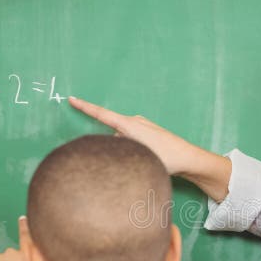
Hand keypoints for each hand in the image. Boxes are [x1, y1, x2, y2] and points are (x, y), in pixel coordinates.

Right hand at [69, 97, 198, 175]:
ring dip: (126, 150)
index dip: (85, 107)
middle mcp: (135, 122)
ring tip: (142, 162)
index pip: (102, 114)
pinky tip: (147, 158)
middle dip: (113, 147)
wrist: (189, 158)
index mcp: (130, 125)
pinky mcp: (148, 132)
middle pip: (112, 133)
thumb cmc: (167, 158)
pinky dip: (133, 150)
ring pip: (122, 139)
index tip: (72, 99)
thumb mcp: (139, 156)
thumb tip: (109, 147)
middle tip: (129, 161)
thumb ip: (121, 150)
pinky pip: (132, 140)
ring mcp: (142, 126)